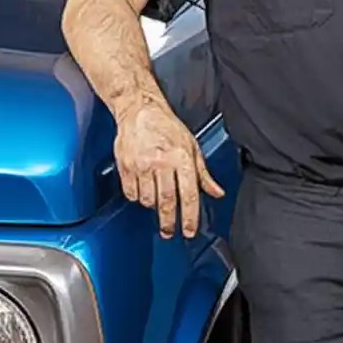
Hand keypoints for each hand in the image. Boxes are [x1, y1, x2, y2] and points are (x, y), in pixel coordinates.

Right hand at [114, 101, 225, 237]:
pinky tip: (142, 191)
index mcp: (181, 158)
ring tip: (156, 203)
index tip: (189, 231)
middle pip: (166, 202)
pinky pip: (131, 193)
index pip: (188, 195)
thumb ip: (203, 173)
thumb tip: (217, 192)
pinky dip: (137, 197)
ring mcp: (141, 165)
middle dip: (169, 222)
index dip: (189, 217)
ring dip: (153, 206)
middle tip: (169, 232)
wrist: (139, 110)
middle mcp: (161, 162)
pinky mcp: (125, 166)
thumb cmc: (166, 126)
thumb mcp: (191, 146)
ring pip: (147, 199)